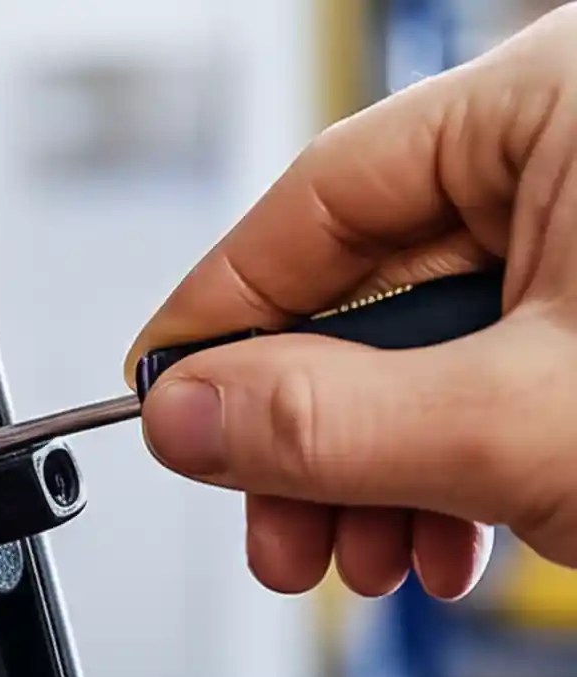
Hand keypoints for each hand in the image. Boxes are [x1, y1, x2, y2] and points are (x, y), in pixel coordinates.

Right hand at [125, 6, 576, 599]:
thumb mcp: (535, 416)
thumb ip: (337, 419)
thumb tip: (183, 413)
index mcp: (557, 103)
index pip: (319, 199)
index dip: (221, 313)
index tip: (164, 395)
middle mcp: (569, 148)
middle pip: (365, 290)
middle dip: (311, 433)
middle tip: (270, 519)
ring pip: (425, 347)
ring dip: (375, 468)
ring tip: (360, 550)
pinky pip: (491, 368)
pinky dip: (452, 464)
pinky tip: (443, 534)